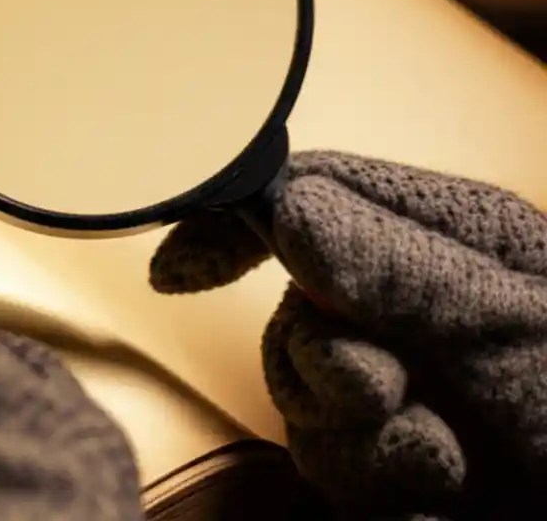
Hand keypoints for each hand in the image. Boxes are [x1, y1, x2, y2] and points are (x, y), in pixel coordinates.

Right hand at [149, 151, 546, 518]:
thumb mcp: (512, 326)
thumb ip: (393, 265)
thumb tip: (286, 209)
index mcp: (447, 245)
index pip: (311, 202)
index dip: (238, 228)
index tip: (181, 267)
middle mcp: (417, 316)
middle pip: (293, 322)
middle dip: (327, 367)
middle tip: (386, 393)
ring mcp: (411, 398)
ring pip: (308, 409)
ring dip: (368, 445)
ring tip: (446, 464)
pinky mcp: (406, 475)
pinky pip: (342, 477)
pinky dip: (389, 496)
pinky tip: (448, 503)